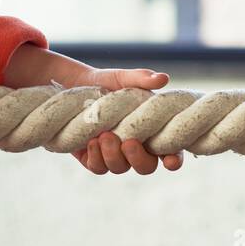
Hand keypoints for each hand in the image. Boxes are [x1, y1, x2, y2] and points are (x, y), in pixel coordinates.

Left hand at [3, 44, 178, 174]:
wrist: (71, 86)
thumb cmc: (104, 82)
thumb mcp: (122, 78)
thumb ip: (141, 78)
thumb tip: (163, 78)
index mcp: (150, 130)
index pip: (169, 151)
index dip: (174, 159)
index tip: (171, 159)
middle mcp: (135, 146)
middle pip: (146, 167)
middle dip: (139, 159)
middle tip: (129, 142)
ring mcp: (113, 154)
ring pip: (120, 168)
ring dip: (114, 155)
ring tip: (104, 135)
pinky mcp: (91, 157)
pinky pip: (98, 167)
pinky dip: (96, 157)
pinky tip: (91, 141)